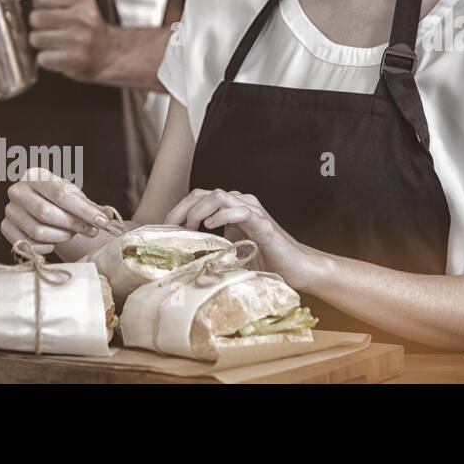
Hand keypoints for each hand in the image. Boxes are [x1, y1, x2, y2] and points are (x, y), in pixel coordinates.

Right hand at [2, 167, 112, 253]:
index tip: (103, 222)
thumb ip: (92, 207)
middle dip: (73, 225)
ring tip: (70, 233)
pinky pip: (29, 245)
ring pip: (38, 231)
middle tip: (91, 231)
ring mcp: (10, 211)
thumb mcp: (75, 197)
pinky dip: (47, 246)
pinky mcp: (6, 228)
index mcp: (35, 175)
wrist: (38, 206)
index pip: (60, 194)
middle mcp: (17, 191)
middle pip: (47, 213)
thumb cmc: (59, 200)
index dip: (83, 210)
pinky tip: (54, 240)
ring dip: (61, 236)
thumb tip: (108, 216)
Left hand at [22, 0, 114, 82]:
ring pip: (36, 38)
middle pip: (35, 18)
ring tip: (57, 41)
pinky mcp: (76, 59)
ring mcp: (80, 38)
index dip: (40, 4)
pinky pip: (43, 58)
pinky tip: (59, 54)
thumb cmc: (83, 23)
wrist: (106, 51)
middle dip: (39, 25)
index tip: (52, 9)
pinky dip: (47, 59)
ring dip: (41, 42)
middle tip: (55, 28)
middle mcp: (83, 15)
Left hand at [165, 189, 324, 289]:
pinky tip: (210, 227)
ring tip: (190, 228)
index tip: (166, 228)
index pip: (199, 199)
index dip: (179, 209)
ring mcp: (252, 211)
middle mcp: (241, 205)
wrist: (297, 269)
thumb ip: (211, 248)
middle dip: (182, 208)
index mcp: (232, 210)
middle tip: (171, 228)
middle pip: (203, 193)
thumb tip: (181, 257)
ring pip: (218, 196)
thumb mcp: (230, 254)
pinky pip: (239, 211)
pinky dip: (221, 215)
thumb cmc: (266, 262)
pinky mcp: (262, 224)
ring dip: (198, 210)